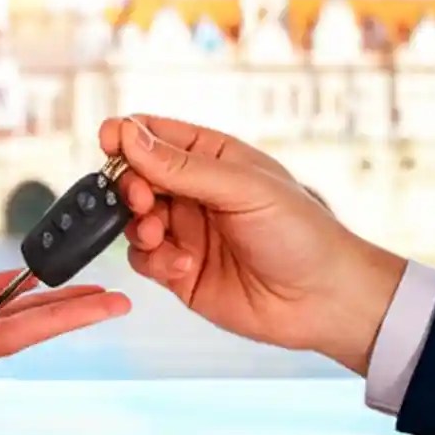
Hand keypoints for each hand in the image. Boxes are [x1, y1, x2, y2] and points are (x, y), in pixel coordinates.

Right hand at [98, 114, 405, 374]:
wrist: (324, 299)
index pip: (156, 135)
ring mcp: (185, 232)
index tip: (110, 141)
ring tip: (157, 233)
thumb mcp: (243, 188)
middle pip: (136, 176)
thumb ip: (182, 167)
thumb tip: (129, 136)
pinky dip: (153, 260)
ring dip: (136, 224)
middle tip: (140, 197)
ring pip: (132, 219)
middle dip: (129, 184)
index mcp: (212, 158)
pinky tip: (184, 265)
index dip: (128, 135)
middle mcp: (194, 192)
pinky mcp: (180, 271)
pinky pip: (144, 259)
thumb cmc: (301, 233)